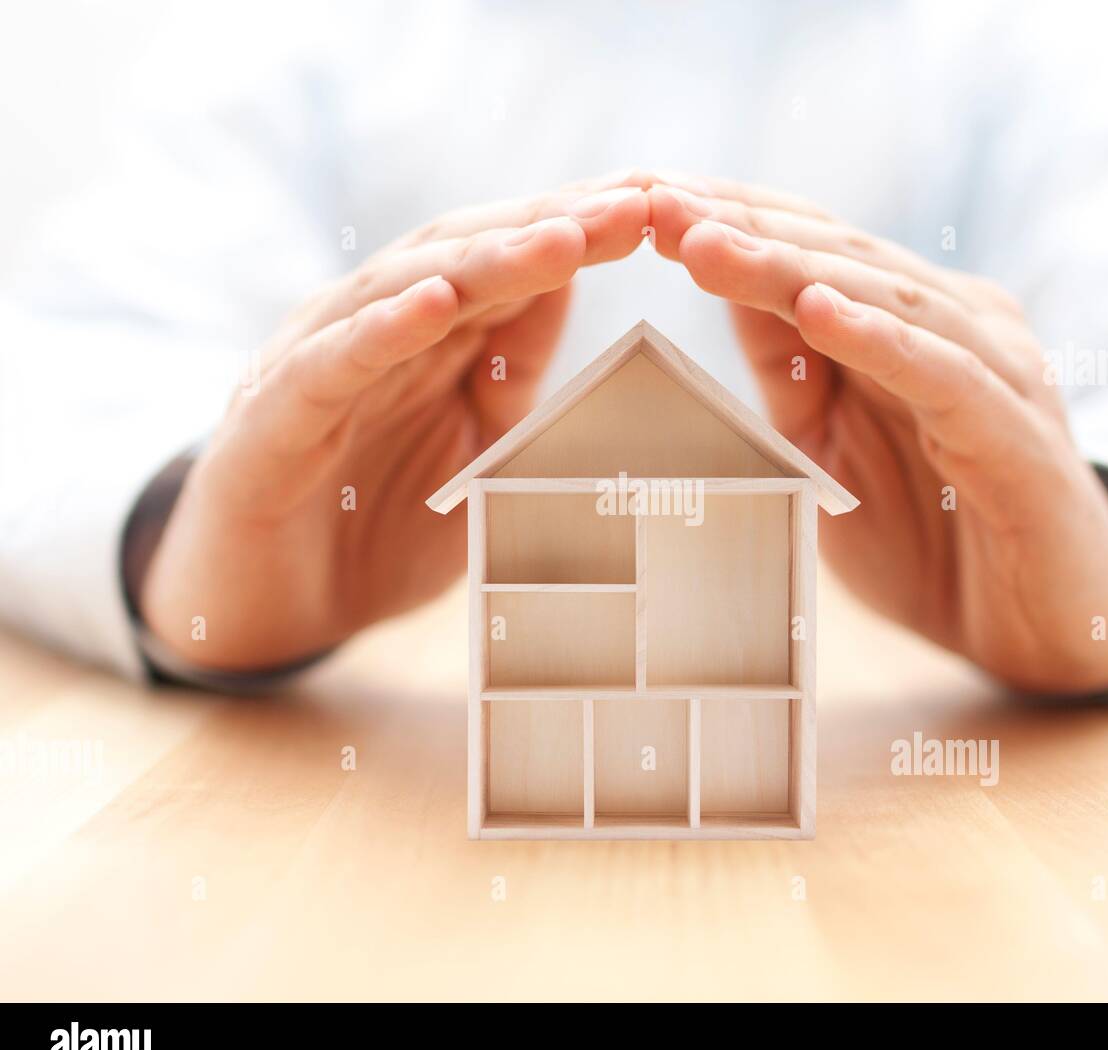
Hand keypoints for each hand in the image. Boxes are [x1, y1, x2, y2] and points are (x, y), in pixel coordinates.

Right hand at [140, 174, 650, 669]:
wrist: (269, 609)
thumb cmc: (374, 529)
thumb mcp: (471, 457)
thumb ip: (511, 382)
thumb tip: (566, 295)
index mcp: (429, 340)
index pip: (511, 266)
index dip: (582, 235)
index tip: (662, 212)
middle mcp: (374, 332)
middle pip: (468, 258)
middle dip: (552, 229)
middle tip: (635, 206)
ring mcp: (319, 367)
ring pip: (402, 291)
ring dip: (484, 263)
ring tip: (560, 241)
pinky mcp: (270, 418)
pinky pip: (328, 364)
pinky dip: (379, 331)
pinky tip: (434, 303)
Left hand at [647, 176, 1107, 692]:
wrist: (1041, 626)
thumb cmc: (931, 537)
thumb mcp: (828, 447)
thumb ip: (789, 371)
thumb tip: (725, 286)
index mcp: (909, 325)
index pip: (812, 249)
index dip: (730, 220)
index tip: (641, 200)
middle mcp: (958, 326)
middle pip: (841, 259)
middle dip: (743, 229)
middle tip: (654, 203)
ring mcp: (997, 373)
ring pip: (888, 300)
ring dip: (793, 271)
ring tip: (708, 245)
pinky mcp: (1019, 435)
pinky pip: (945, 377)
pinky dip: (882, 342)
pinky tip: (819, 312)